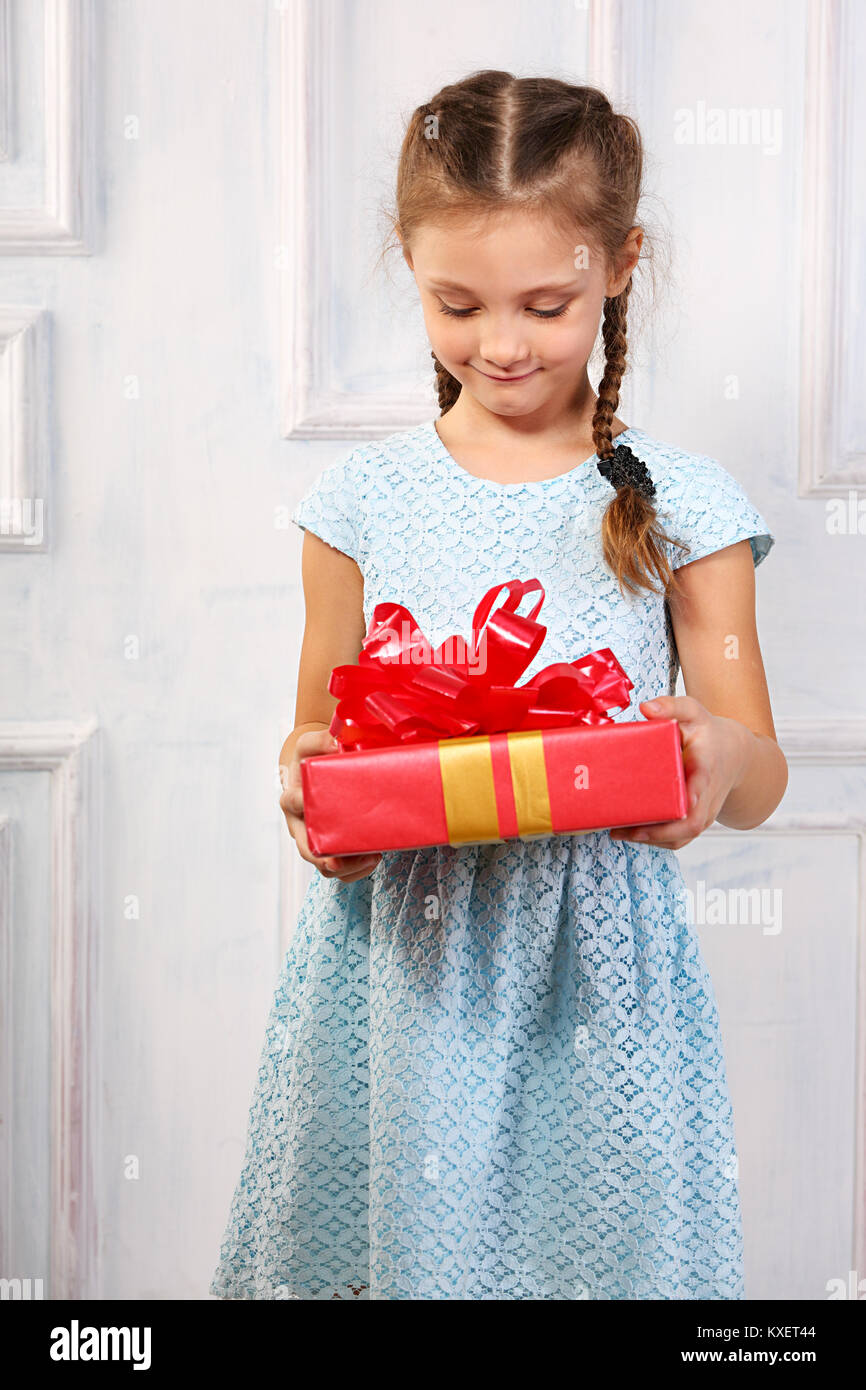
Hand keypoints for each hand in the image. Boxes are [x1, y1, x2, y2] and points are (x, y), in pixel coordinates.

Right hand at [279, 728, 382, 882]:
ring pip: (325, 864)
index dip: (302, 807)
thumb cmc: (311, 758)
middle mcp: (301, 823)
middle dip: (323, 858)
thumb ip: (321, 739)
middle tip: (340, 860)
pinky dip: (356, 869)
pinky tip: (374, 857)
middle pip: (307, 849)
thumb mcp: (311, 745)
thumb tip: (337, 743)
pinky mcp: (331, 847)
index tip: (318, 806)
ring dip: (347, 867)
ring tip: (372, 856)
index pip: (292, 804)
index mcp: (293, 797)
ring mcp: (315, 838)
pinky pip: (341, 868)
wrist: (311, 769)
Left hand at [609, 696, 747, 849]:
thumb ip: (672, 706)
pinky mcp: (695, 822)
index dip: (691, 798)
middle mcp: (707, 797)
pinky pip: (678, 839)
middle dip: (658, 832)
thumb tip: (645, 708)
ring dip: (651, 840)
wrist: (733, 754)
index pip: (702, 786)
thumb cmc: (707, 733)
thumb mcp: (693, 712)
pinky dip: (655, 841)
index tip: (680, 803)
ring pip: (682, 837)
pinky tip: (629, 834)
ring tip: (619, 832)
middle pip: (690, 824)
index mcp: (706, 768)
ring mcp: (703, 813)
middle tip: (625, 829)